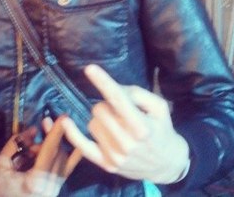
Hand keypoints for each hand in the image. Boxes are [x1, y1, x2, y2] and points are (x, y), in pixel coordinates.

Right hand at [0, 116, 80, 196]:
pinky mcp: (55, 191)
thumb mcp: (2, 162)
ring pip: (64, 161)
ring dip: (57, 144)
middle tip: (46, 121)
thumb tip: (33, 131)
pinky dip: (73, 157)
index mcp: (35, 182)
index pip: (49, 152)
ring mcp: (54, 191)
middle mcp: (49, 187)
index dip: (56, 133)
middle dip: (53, 136)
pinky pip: (67, 171)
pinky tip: (79, 146)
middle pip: (58, 155)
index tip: (63, 118)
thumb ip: (16, 143)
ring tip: (44, 134)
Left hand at [62, 65, 189, 185]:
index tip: (89, 68)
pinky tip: (65, 121)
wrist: (167, 165)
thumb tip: (114, 88)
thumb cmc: (162, 130)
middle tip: (118, 110)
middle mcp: (127, 143)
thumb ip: (137, 94)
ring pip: (92, 123)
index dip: (103, 82)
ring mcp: (116, 156)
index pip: (118, 100)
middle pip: (100, 109)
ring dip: (100, 119)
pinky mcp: (107, 165)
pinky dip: (72, 134)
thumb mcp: (158, 107)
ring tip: (115, 125)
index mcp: (142, 127)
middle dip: (106, 104)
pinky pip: (83, 147)